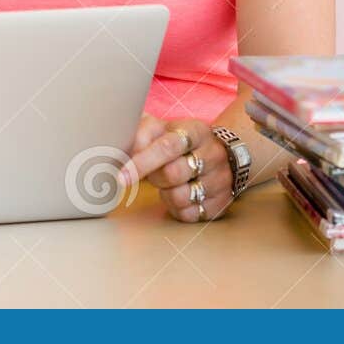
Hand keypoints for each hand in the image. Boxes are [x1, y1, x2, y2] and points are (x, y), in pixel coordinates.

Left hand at [121, 114, 235, 222]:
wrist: (217, 152)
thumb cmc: (179, 141)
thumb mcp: (161, 128)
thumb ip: (140, 135)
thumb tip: (124, 154)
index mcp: (196, 130)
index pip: (167, 147)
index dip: (142, 162)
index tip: (122, 177)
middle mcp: (213, 154)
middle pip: (173, 174)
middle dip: (154, 177)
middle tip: (153, 173)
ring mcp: (221, 179)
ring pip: (181, 197)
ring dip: (166, 194)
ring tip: (168, 183)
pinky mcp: (221, 202)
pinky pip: (189, 214)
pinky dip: (177, 208)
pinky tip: (180, 193)